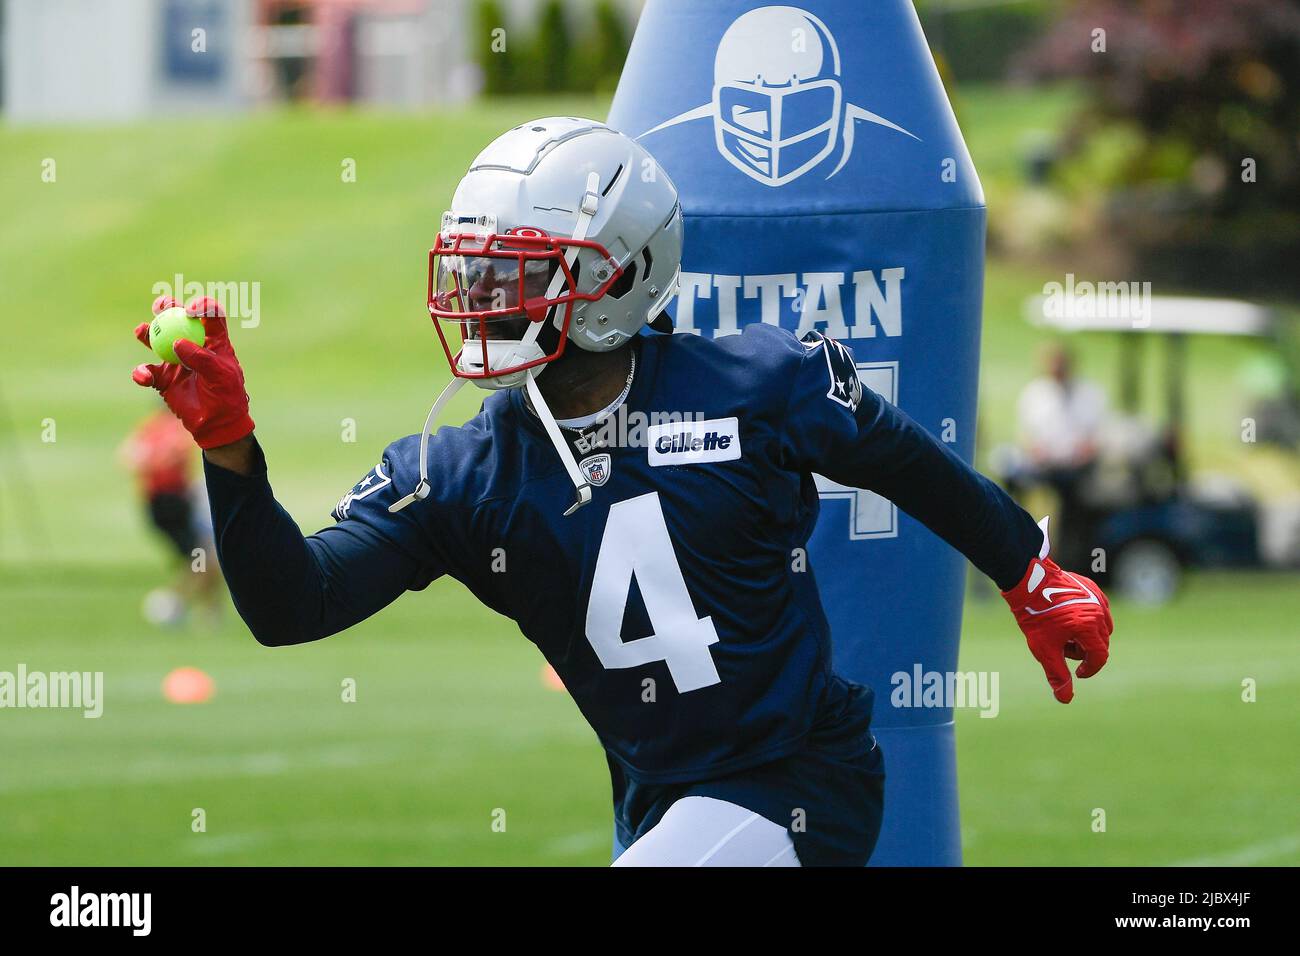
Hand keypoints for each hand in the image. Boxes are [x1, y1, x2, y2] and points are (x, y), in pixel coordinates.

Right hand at [131, 294, 254, 449]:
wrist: (216, 424)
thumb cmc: (226, 397)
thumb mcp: (221, 376)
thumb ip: (201, 358)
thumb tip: (177, 343)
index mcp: (215, 342)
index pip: (211, 315)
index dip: (202, 306)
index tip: (190, 310)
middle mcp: (194, 346)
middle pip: (179, 318)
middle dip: (168, 307)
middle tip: (160, 305)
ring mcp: (176, 360)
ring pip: (158, 339)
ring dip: (148, 332)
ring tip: (141, 330)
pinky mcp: (163, 378)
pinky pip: (147, 371)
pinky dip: (142, 373)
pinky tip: (144, 377)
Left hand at [1002, 525, 1112, 702]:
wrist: (1026, 582)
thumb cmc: (1034, 616)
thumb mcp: (1044, 649)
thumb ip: (1058, 675)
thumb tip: (1065, 699)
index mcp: (1090, 627)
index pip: (1100, 657)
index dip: (1090, 669)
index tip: (1078, 673)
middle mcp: (1099, 611)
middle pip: (1101, 642)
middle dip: (1084, 651)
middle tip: (1062, 648)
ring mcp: (1097, 597)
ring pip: (1102, 626)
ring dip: (1087, 636)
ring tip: (1064, 634)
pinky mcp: (1091, 587)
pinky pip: (1097, 609)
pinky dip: (1088, 619)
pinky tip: (1068, 619)